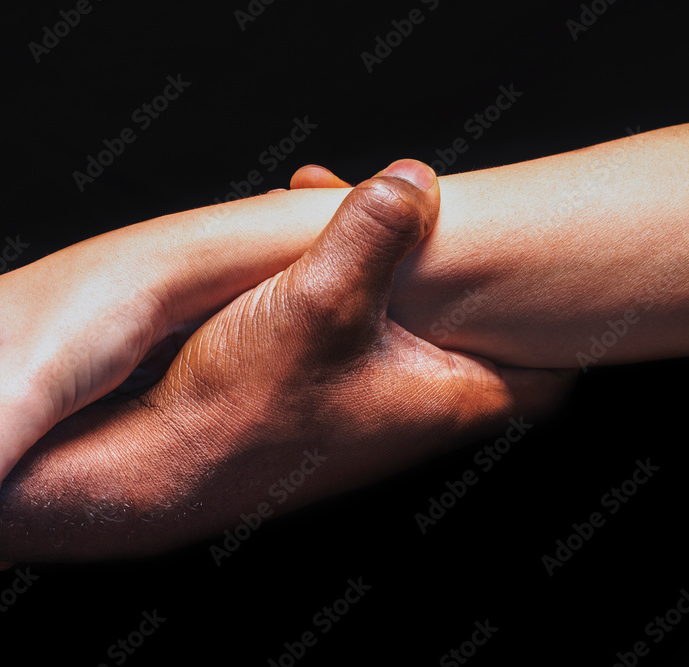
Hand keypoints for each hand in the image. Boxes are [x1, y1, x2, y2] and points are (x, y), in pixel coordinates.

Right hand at [21, 159, 571, 555]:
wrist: (157, 463)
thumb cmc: (242, 402)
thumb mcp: (319, 298)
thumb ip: (375, 229)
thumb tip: (415, 179)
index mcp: (447, 397)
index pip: (551, 364)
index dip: (549, 310)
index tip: (520, 260)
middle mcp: (414, 413)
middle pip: (464, 328)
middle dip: (436, 262)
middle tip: (398, 209)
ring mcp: (365, 413)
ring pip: (402, 329)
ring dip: (376, 271)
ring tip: (326, 218)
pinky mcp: (319, 406)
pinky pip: (353, 340)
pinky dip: (338, 296)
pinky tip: (291, 267)